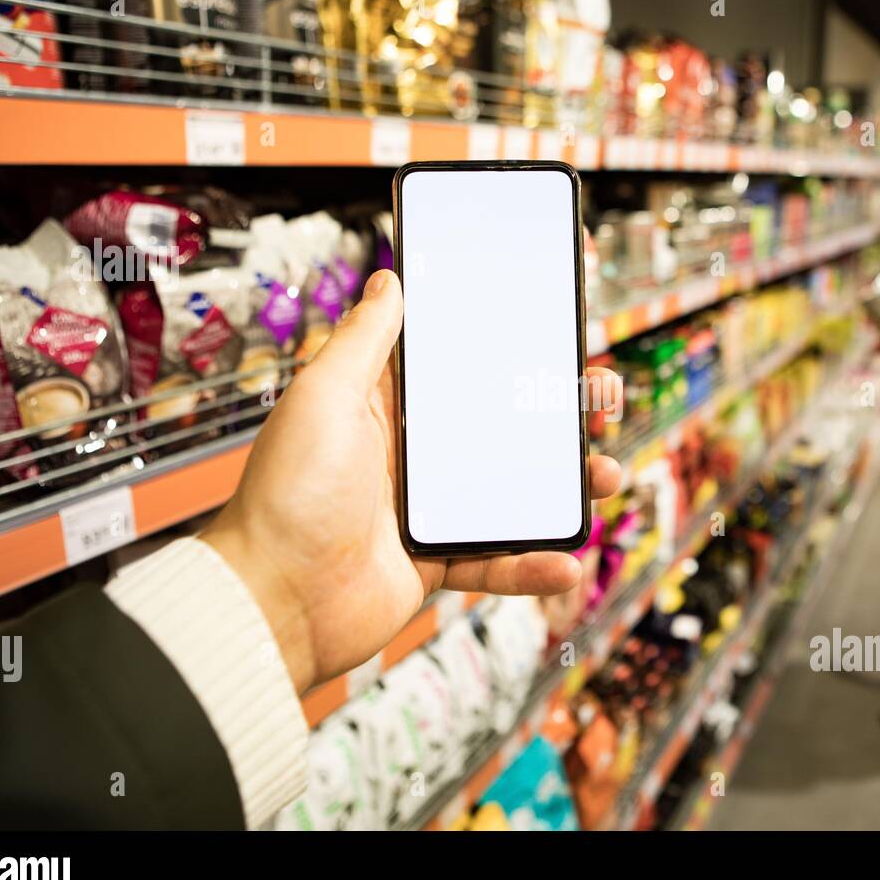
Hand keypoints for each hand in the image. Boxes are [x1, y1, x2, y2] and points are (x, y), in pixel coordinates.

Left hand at [201, 269, 622, 695]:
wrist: (273, 602)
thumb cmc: (287, 495)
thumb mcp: (324, 396)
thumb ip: (364, 338)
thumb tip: (389, 278)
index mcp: (387, 406)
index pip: (461, 364)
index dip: (510, 345)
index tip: (558, 325)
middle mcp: (411, 453)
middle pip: (503, 424)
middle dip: (559, 411)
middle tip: (601, 397)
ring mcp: (427, 509)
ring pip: (514, 489)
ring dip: (566, 484)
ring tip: (606, 475)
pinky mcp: (436, 561)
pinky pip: (497, 561)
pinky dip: (534, 564)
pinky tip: (567, 560)